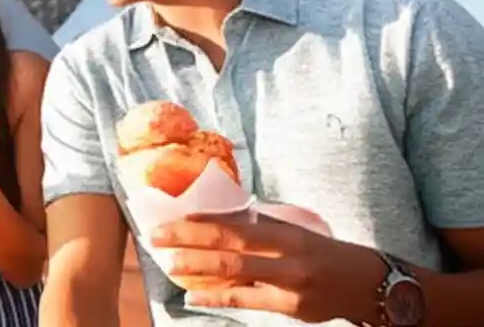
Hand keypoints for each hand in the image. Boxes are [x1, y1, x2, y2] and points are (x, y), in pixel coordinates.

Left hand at [150, 214, 385, 323]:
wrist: (369, 283)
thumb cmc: (325, 252)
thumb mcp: (297, 232)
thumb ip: (261, 227)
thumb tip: (219, 218)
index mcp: (287, 232)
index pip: (235, 225)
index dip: (201, 222)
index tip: (173, 219)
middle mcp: (287, 256)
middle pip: (229, 247)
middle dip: (188, 241)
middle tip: (157, 238)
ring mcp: (288, 283)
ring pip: (234, 274)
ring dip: (197, 268)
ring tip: (169, 264)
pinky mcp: (290, 307)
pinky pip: (246, 301)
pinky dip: (217, 298)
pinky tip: (194, 296)